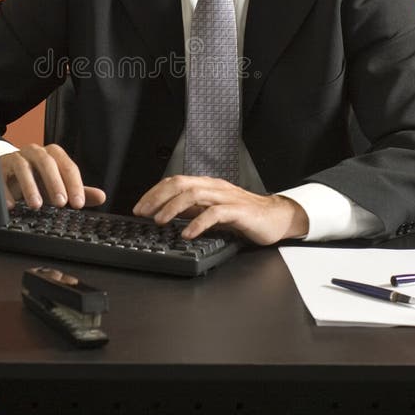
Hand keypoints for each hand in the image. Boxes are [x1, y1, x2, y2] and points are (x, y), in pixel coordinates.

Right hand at [0, 143, 105, 210]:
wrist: (9, 175)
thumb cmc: (37, 180)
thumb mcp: (58, 186)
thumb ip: (77, 190)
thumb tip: (101, 197)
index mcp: (53, 155)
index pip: (67, 166)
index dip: (74, 184)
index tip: (78, 203)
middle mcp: (34, 152)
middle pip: (46, 162)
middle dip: (54, 182)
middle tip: (60, 203)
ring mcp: (15, 158)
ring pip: (23, 166)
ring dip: (30, 186)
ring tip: (36, 205)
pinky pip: (0, 177)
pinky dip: (5, 192)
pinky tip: (11, 206)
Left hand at [133, 175, 308, 244]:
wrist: (275, 218)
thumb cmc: (243, 215)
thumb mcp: (211, 210)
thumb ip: (192, 209)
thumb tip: (165, 214)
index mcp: (207, 185)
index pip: (175, 181)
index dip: (154, 192)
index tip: (140, 207)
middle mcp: (214, 187)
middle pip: (181, 184)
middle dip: (158, 197)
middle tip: (143, 213)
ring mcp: (226, 197)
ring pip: (194, 194)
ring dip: (173, 208)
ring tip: (160, 222)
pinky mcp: (238, 211)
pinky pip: (215, 213)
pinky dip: (198, 222)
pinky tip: (187, 233)